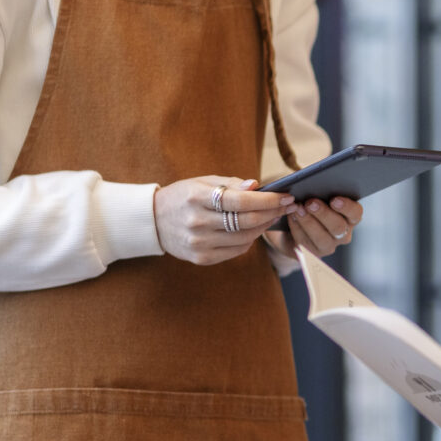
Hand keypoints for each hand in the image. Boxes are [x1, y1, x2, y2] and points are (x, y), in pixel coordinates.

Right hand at [154, 176, 292, 264]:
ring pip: (246, 238)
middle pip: (247, 220)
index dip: (269, 200)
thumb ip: (230, 184)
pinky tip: (255, 229)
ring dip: (264, 226)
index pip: (241, 201)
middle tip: (288, 206)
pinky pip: (237, 250)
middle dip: (273, 212)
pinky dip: (250, 240)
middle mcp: (197, 222)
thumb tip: (256, 186)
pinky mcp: (201, 258)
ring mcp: (199, 243)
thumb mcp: (202, 182)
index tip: (287, 196)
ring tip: (273, 216)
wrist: (152, 221)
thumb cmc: (183, 197)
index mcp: (197, 197)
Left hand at [264, 196, 363, 259]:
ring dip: (308, 222)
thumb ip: (320, 188)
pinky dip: (297, 229)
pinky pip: (306, 243)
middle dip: (323, 214)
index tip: (335, 199)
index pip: (355, 212)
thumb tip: (312, 180)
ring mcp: (330, 244)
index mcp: (350, 216)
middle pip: (338, 226)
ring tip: (297, 209)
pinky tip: (290, 217)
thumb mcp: (317, 193)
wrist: (294, 225)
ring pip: (322, 238)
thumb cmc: (310, 203)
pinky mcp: (314, 253)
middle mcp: (344, 232)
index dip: (347, 207)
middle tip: (310, 202)